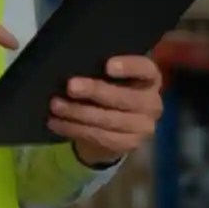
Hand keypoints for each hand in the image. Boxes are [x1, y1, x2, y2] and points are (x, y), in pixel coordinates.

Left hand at [47, 55, 163, 167]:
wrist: (113, 126)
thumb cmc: (109, 89)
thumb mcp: (108, 76)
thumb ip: (99, 69)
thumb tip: (72, 62)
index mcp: (150, 79)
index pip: (146, 69)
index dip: (129, 67)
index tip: (107, 65)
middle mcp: (152, 103)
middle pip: (125, 97)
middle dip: (95, 91)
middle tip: (70, 86)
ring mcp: (143, 127)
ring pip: (109, 120)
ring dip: (78, 113)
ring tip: (55, 105)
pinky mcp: (129, 145)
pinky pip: (100, 137)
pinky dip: (74, 129)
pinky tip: (56, 123)